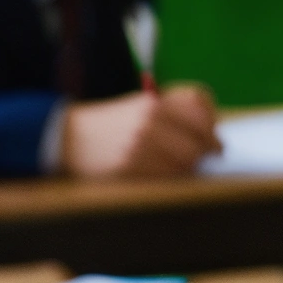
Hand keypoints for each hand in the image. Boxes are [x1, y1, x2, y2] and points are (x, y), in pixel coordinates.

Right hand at [60, 84, 219, 176]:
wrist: (65, 137)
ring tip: (181, 167)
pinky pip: (164, 177)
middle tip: (205, 160)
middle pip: (197, 145)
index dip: (212, 135)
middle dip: (204, 155)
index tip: (216, 145)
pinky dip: (170, 178)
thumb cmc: (110, 122)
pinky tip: (164, 174)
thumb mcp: (140, 106)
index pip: (200, 119)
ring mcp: (138, 146)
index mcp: (153, 105)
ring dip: (188, 168)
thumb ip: (174, 114)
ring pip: (184, 164)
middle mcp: (147, 123)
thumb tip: (211, 136)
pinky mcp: (128, 168)